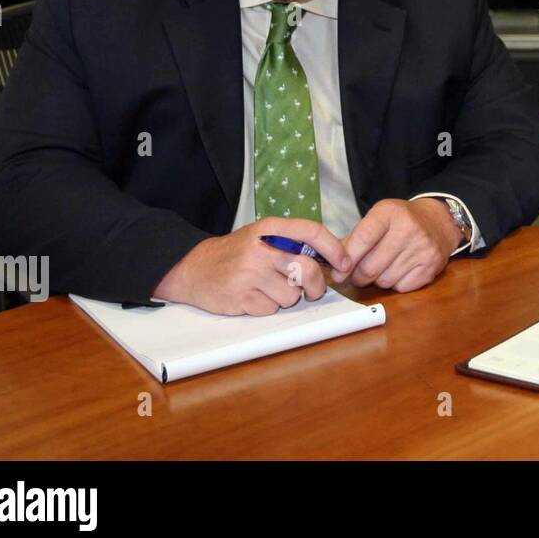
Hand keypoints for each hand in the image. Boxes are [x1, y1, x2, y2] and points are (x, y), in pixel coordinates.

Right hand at [152, 217, 349, 315]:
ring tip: (267, 287)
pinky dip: (268, 307)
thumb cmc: (238, 253)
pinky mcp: (241, 297)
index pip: (312, 232)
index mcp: (270, 228)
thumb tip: (335, 260)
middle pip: (308, 270)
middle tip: (310, 289)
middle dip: (315, 286)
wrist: (194, 268)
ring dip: (286, 297)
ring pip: (292, 295)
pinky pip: (272, 309)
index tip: (344, 264)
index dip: (335, 249)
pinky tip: (253, 296)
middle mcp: (262, 248)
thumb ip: (294, 243)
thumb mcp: (264, 236)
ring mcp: (250, 273)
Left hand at [338, 197, 461, 292]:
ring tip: (382, 268)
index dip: (346, 259)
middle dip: (358, 276)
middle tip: (358, 273)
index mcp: (390, 213)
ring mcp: (422, 249)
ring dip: (377, 280)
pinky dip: (394, 284)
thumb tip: (332, 263)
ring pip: (383, 281)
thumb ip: (355, 238)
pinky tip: (398, 270)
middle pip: (370, 268)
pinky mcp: (431, 267)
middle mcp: (408, 230)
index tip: (338, 272)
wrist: (439, 221)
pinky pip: (400, 288)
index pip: (362, 239)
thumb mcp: (378, 217)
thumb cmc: (401, 220)